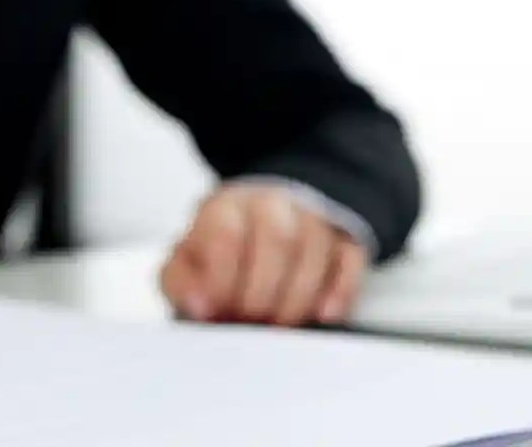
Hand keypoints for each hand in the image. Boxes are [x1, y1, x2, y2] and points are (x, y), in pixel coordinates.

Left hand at [159, 184, 367, 326]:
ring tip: (277, 326)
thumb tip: (197, 305)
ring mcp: (311, 218)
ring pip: (314, 249)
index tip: (216, 310)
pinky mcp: (344, 239)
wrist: (260, 221)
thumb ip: (181, 281)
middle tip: (249, 323)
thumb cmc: (220, 250)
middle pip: (276, 238)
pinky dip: (340, 291)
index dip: (222, 277)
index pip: (226, 231)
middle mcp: (270, 204)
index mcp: (226, 206)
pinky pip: (351, 260)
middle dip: (261, 293)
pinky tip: (323, 315)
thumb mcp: (187, 261)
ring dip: (296, 298)